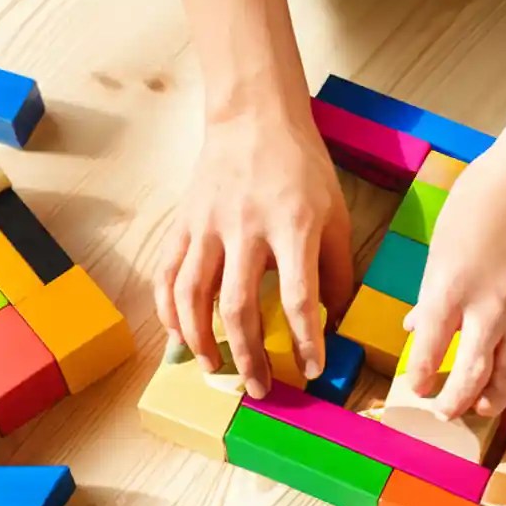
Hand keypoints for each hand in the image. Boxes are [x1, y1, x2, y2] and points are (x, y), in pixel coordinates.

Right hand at [156, 109, 353, 398]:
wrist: (253, 116)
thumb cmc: (301, 167)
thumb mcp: (335, 214)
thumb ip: (338, 269)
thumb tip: (334, 320)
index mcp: (292, 227)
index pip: (298, 297)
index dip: (304, 340)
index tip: (311, 369)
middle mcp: (246, 229)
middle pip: (239, 306)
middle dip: (248, 356)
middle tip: (258, 389)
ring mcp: (208, 226)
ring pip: (193, 295)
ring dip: (201, 341)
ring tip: (214, 371)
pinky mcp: (183, 223)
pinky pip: (168, 274)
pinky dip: (169, 311)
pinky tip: (179, 335)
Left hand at [403, 127, 505, 419]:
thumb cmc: (486, 198)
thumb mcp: (442, 244)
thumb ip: (432, 292)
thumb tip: (418, 325)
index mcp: (449, 291)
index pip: (427, 353)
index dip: (419, 378)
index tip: (415, 388)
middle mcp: (488, 312)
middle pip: (469, 378)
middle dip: (452, 403)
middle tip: (444, 413)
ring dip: (491, 401)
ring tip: (482, 408)